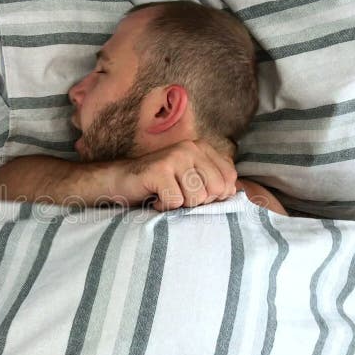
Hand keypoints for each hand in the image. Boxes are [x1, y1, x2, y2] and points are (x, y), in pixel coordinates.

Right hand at [110, 140, 237, 210]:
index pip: (229, 179)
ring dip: (179, 205)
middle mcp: (190, 147)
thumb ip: (214, 183)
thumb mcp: (190, 180)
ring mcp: (174, 156)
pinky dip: (163, 207)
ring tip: (165, 195)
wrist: (119, 181)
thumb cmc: (158, 185)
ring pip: (196, 198)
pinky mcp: (159, 170)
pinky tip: (154, 198)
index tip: (194, 193)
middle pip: (215, 190)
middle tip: (178, 196)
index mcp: (202, 148)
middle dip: (198, 202)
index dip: (216, 195)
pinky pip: (176, 202)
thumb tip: (235, 192)